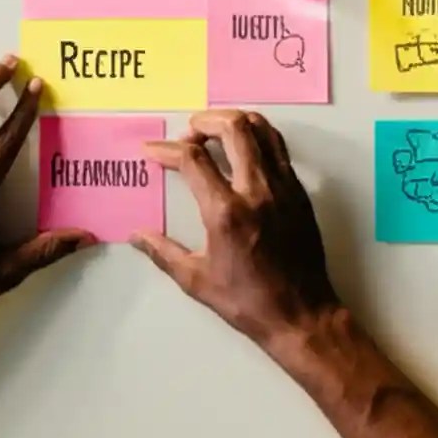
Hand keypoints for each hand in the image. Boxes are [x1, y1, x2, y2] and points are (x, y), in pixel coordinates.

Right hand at [132, 109, 337, 345]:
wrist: (302, 315)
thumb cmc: (248, 301)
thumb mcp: (196, 280)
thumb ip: (163, 252)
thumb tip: (136, 236)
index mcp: (226, 212)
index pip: (193, 160)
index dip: (167, 149)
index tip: (152, 150)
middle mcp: (257, 191)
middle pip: (233, 128)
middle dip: (204, 121)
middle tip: (189, 133)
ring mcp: (283, 188)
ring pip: (262, 130)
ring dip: (234, 122)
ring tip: (216, 132)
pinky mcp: (299, 192)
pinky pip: (279, 148)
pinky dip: (257, 138)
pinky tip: (243, 151)